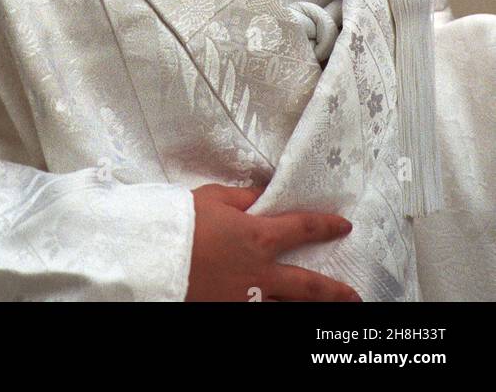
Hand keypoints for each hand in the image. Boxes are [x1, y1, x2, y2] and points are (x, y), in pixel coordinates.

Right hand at [184, 183, 362, 301]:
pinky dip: (273, 313)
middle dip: (335, 291)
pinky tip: (281, 313)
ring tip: (325, 313)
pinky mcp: (230, 312)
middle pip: (308, 286)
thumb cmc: (181, 222)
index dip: (326, 225)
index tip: (343, 225)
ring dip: (308, 310)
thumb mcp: (213, 198)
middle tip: (354, 296)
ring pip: (287, 308)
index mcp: (258, 236)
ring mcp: (246, 298)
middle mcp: (260, 272)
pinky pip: (259, 314)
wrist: (153, 258)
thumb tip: (264, 193)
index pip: (303, 228)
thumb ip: (243, 198)